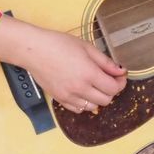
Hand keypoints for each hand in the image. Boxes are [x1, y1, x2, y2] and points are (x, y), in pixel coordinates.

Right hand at [12, 24, 126, 113]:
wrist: (33, 50)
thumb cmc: (58, 44)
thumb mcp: (86, 47)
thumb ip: (105, 61)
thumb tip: (120, 71)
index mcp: (89, 73)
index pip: (113, 88)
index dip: (120, 83)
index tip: (119, 76)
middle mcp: (80, 88)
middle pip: (106, 100)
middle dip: (111, 90)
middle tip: (108, 79)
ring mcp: (69, 96)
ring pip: (93, 107)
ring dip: (98, 98)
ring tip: (94, 86)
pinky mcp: (59, 99)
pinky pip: (78, 109)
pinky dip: (84, 103)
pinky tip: (82, 92)